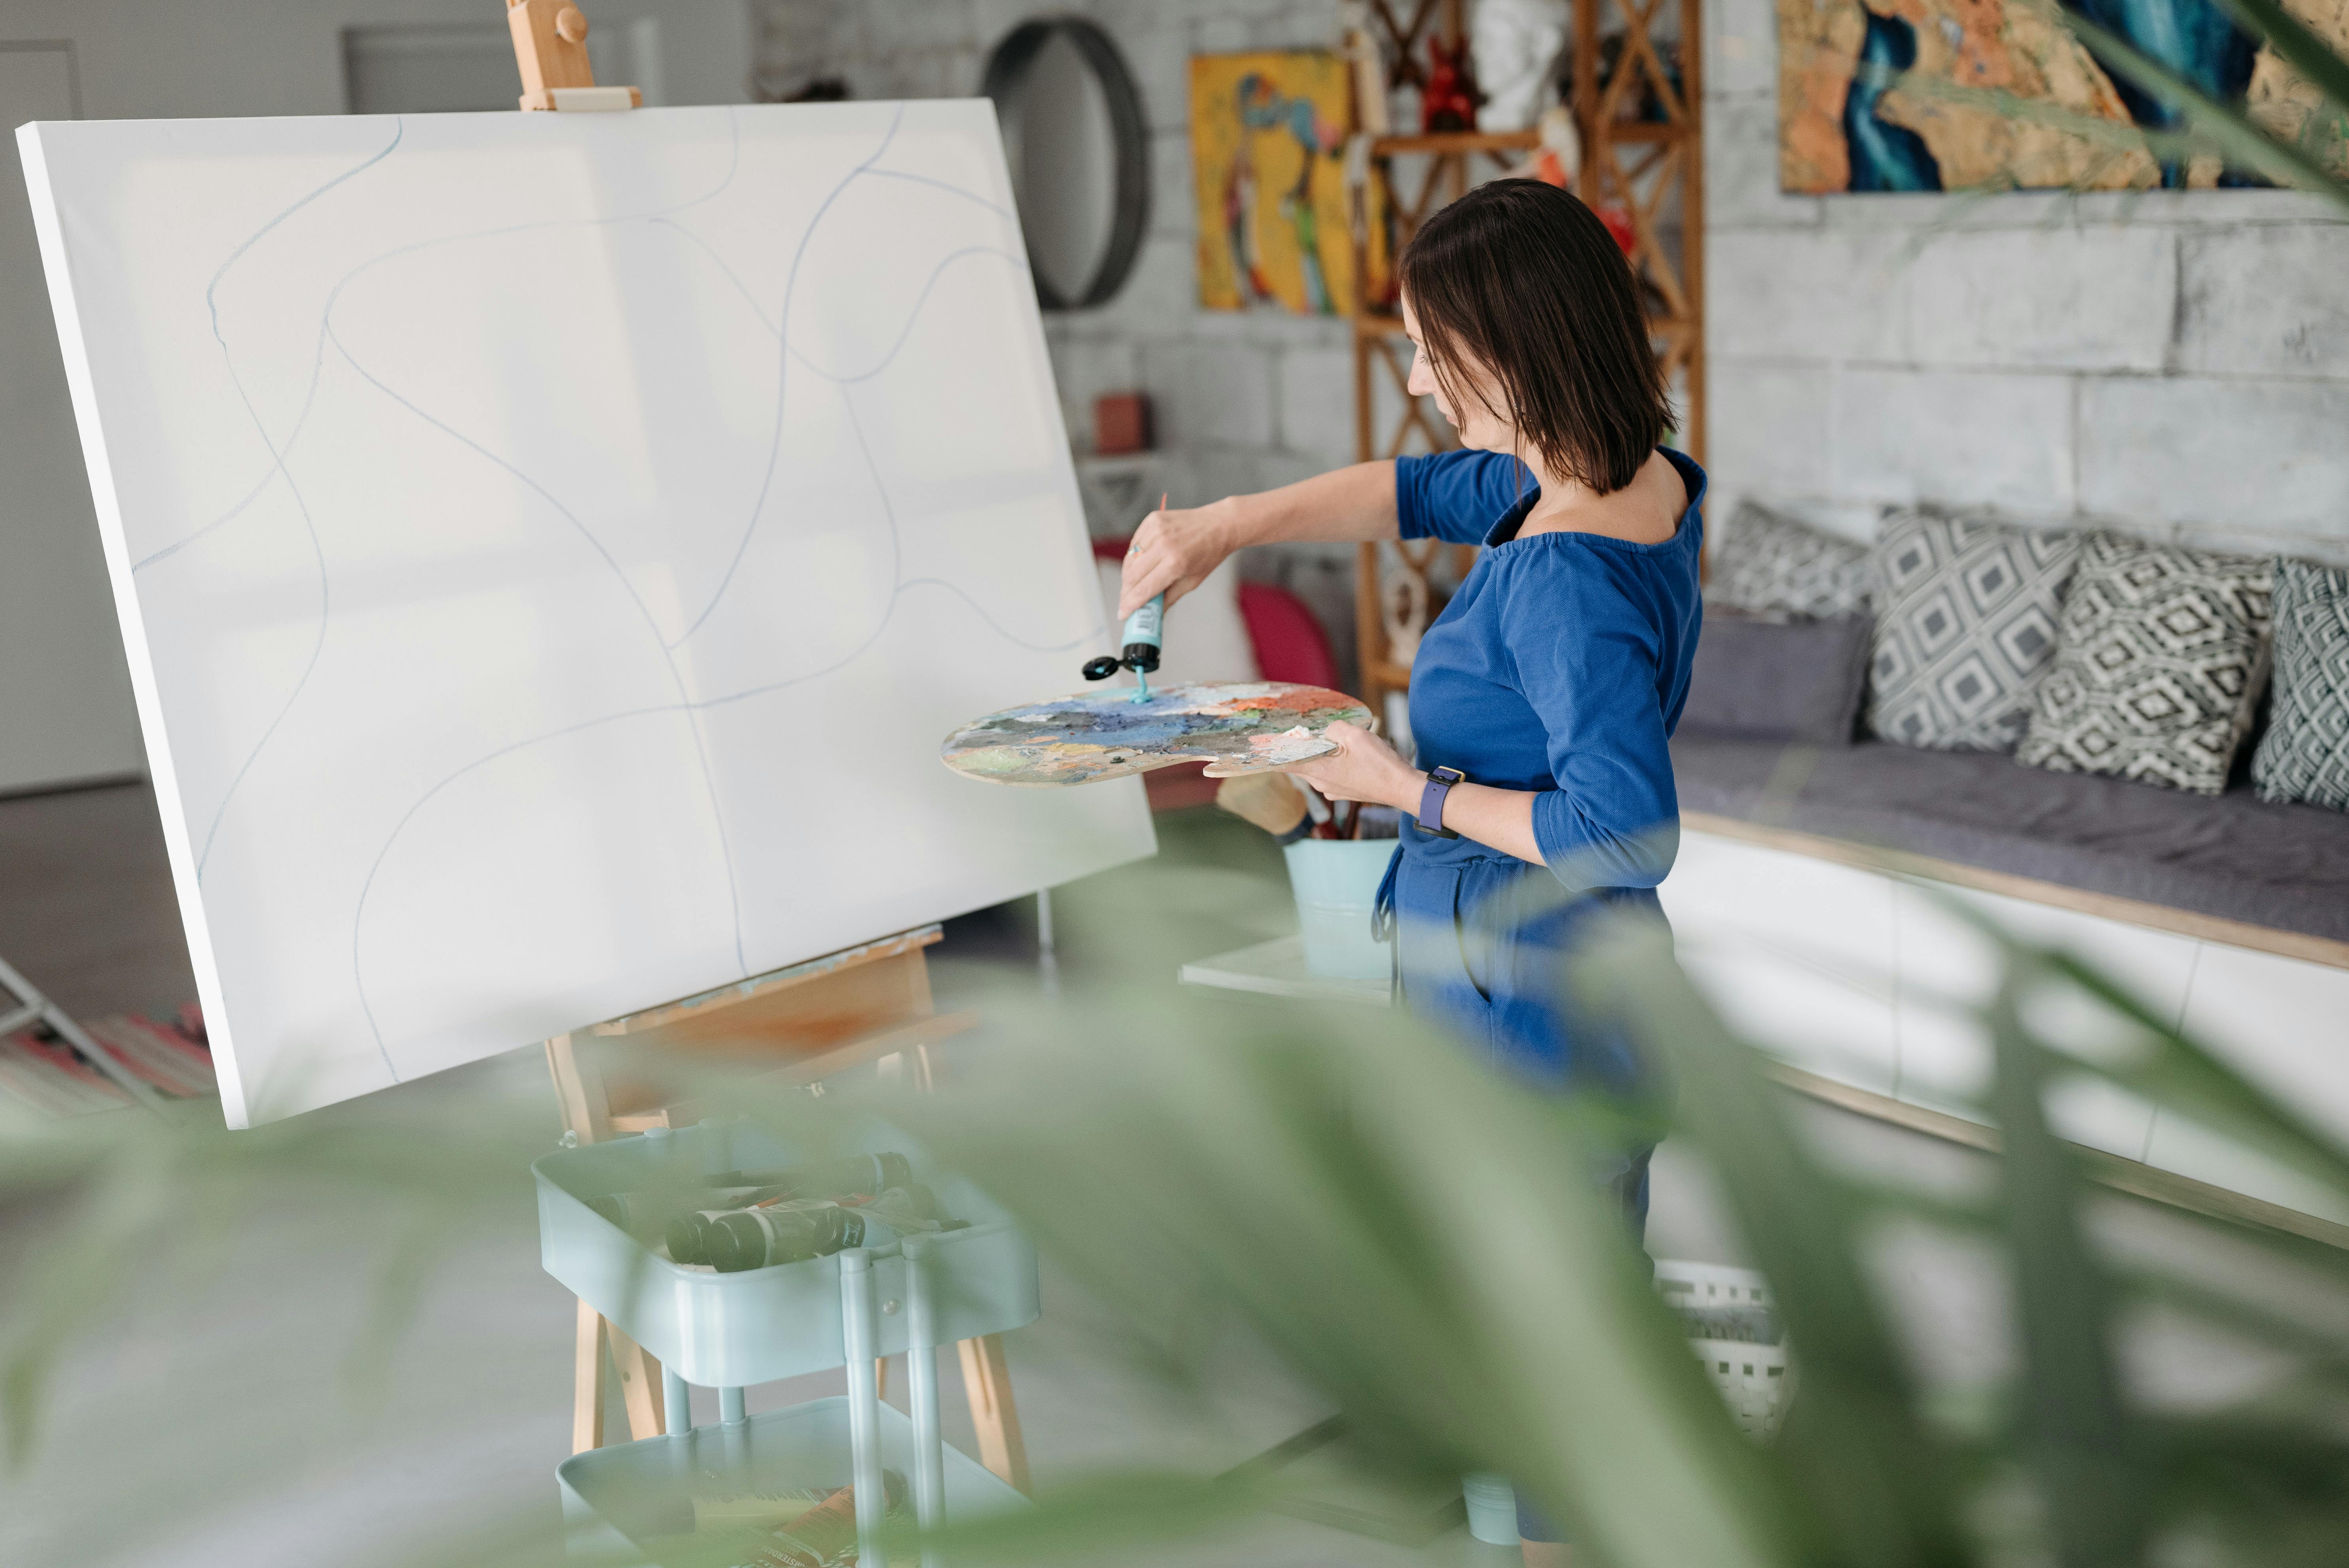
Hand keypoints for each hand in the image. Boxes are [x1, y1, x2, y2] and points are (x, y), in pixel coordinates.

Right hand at [1118, 500, 1237, 618]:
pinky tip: (1140, 564)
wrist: (1219, 525)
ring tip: (1132, 585)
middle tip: (1126, 601)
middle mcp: (1163, 545)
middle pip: (1132, 575)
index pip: (1144, 589)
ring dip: (1128, 575)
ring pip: (1130, 559)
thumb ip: (1168, 598)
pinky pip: (1135, 544)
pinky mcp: (1153, 519)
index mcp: (1175, 563)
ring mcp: (1156, 530)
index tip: (1123, 614)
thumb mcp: (1192, 581)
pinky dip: (1134, 556)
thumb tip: (1151, 614)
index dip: (1130, 604)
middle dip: (1126, 592)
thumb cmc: (1208, 555)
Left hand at [1278, 721, 1420, 809]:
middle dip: (1295, 747)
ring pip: (1313, 767)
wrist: (1402, 788)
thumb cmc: (1380, 765)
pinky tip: (1338, 750)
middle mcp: (1320, 783)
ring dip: (1313, 753)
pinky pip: (1327, 773)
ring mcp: (1331, 789)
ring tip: (1319, 737)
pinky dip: (1327, 761)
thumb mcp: (1355, 736)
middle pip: (1298, 763)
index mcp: (1317, 770)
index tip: (1257, 744)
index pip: (1282, 762)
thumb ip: (1334, 728)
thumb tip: (1326, 729)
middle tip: (1294, 731)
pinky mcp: (1343, 790)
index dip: (1269, 751)